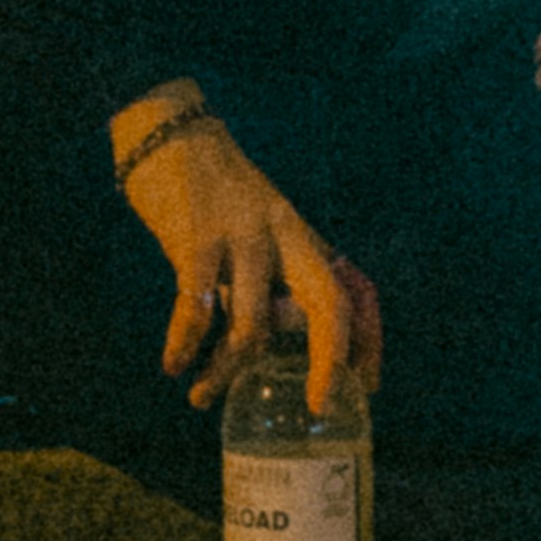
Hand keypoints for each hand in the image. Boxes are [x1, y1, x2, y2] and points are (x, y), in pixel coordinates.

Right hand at [117, 119, 381, 417]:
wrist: (171, 134)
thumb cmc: (217, 194)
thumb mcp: (260, 230)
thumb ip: (270, 278)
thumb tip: (271, 346)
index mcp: (303, 237)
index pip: (356, 290)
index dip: (368, 341)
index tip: (367, 386)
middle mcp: (284, 235)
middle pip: (329, 302)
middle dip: (328, 360)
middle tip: (316, 407)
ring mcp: (242, 235)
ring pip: (252, 322)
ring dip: (226, 371)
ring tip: (201, 398)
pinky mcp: (196, 237)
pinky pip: (198, 307)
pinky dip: (184, 344)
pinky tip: (173, 364)